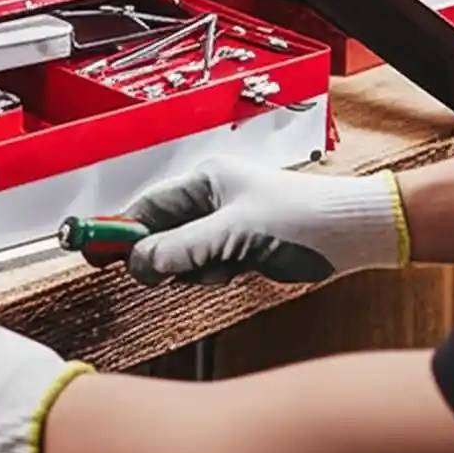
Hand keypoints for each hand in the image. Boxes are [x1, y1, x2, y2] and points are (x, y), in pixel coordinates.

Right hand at [123, 157, 407, 285]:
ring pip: (184, 252)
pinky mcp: (240, 243)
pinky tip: (236, 270)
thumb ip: (180, 248)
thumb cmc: (306, 219)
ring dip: (196, 267)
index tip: (97, 251)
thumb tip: (139, 261)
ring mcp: (226, 220)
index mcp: (206, 179)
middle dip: (168, 255)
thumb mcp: (232, 235)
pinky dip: (215, 273)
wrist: (356, 233)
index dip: (123, 231)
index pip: (147, 206)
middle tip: (172, 272)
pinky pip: (208, 263)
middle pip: (162, 231)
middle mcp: (212, 196)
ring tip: (225, 266)